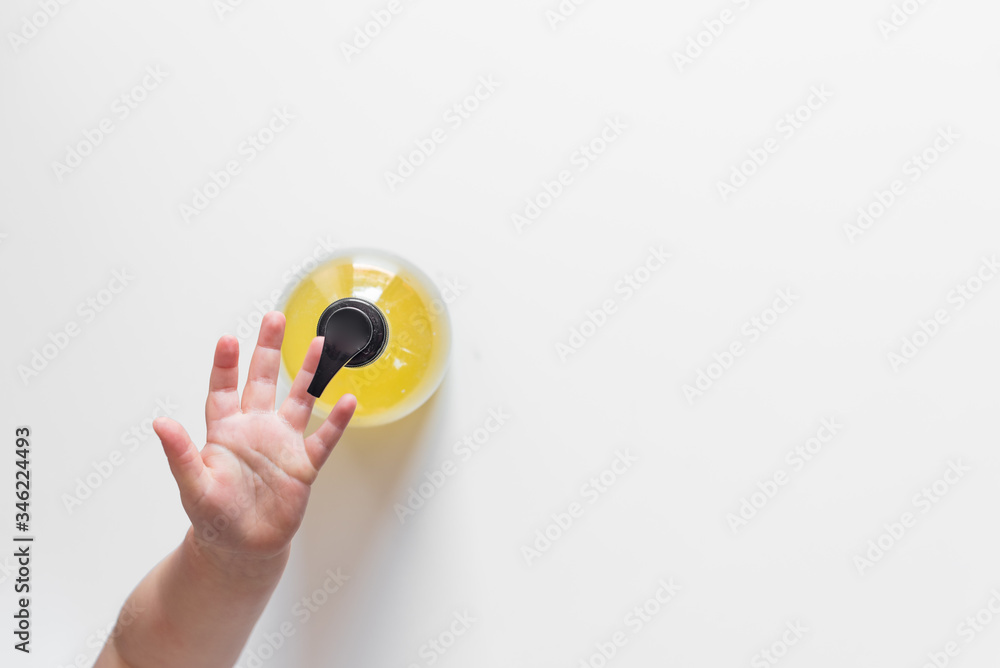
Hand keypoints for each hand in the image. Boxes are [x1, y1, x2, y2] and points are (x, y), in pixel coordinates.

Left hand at [152, 311, 354, 569]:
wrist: (243, 548)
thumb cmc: (214, 518)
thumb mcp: (193, 485)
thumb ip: (180, 453)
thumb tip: (160, 423)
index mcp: (225, 432)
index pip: (224, 390)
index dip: (226, 365)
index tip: (228, 340)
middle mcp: (255, 430)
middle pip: (264, 380)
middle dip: (269, 349)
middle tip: (275, 319)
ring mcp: (282, 444)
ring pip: (298, 399)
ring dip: (310, 373)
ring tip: (321, 345)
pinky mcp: (303, 465)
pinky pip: (323, 438)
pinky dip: (337, 421)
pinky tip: (347, 401)